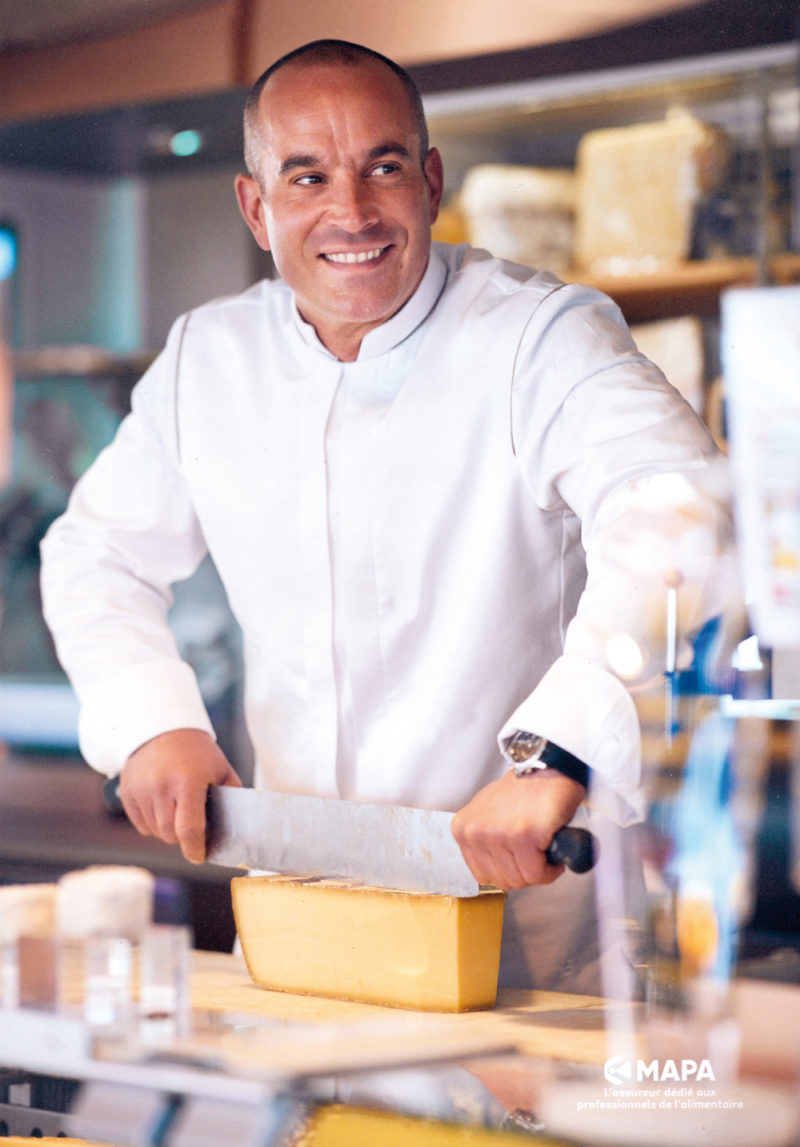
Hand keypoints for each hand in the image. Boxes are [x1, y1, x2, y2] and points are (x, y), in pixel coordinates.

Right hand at [118, 728, 241, 863]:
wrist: (164, 728)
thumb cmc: (198, 752)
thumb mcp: (221, 769)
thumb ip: (231, 797)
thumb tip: (237, 827)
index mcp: (188, 781)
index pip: (189, 828)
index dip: (195, 848)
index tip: (199, 856)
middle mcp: (160, 786)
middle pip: (170, 834)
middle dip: (183, 838)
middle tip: (191, 828)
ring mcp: (140, 789)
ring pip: (155, 831)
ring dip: (167, 830)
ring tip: (177, 811)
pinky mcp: (126, 791)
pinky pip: (140, 824)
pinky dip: (152, 824)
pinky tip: (162, 807)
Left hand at [451, 768, 585, 889]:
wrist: (546, 767)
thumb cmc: (523, 791)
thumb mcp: (487, 813)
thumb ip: (483, 841)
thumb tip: (493, 870)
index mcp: (463, 829)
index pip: (482, 875)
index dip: (507, 870)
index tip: (520, 857)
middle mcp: (475, 832)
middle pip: (503, 881)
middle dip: (525, 872)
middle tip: (536, 851)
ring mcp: (498, 834)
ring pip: (522, 879)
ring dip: (540, 869)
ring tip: (543, 845)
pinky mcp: (524, 836)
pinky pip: (539, 873)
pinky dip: (552, 868)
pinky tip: (551, 846)